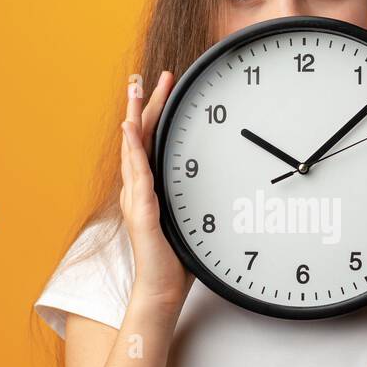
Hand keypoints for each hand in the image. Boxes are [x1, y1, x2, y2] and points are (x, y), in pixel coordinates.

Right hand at [120, 71, 194, 315]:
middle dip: (144, 103)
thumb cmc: (181, 261)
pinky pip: (137, 176)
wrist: (163, 291)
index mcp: (154, 188)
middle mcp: (140, 190)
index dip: (157, 113)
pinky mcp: (142, 214)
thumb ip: (204, 198)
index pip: (154, 142)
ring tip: (134, 89)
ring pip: (133, 150)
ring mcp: (137, 200)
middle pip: (141, 137)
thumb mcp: (196, 221)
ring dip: (134, 116)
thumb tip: (237, 180)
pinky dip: (132, 150)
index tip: (166, 87)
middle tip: (148, 74)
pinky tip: (129, 129)